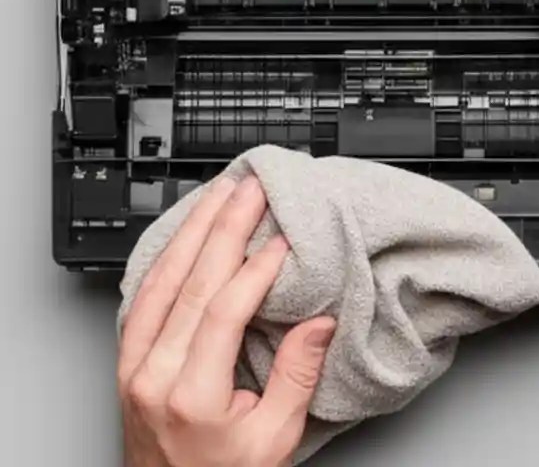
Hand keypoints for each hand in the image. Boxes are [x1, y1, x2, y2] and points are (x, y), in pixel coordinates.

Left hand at [118, 176, 335, 466]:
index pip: (222, 312)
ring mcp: (134, 368)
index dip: (255, 271)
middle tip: (248, 190)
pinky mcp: (128, 364)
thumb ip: (296, 378)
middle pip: (188, 284)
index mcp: (190, 395)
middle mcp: (152, 376)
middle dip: (221, 229)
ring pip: (159, 282)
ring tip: (217, 196)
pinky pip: (143, 297)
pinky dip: (166, 259)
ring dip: (190, 233)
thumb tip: (320, 323)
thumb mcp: (274, 439)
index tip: (282, 241)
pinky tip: (184, 236)